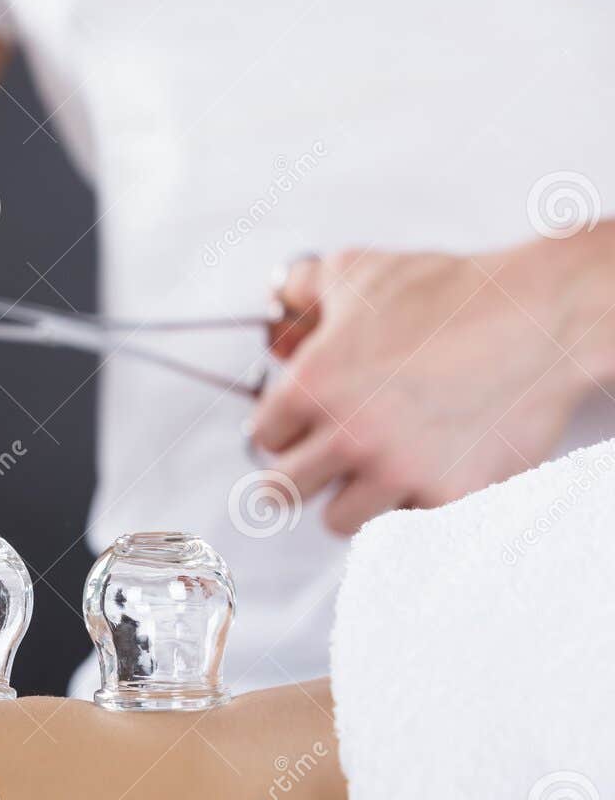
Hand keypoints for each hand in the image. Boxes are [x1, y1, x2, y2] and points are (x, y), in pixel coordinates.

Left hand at [248, 245, 595, 535]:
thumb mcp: (356, 272)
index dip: (283, 430)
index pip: (263, 438)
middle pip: (285, 490)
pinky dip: (412, 508)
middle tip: (327, 459)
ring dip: (355, 498)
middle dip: (304, 473)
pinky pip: (406, 527)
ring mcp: (399, 472)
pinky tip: (425, 475)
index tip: (300, 429)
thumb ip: (301, 289)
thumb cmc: (450, 293)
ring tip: (379, 468)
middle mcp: (349, 435)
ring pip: (341, 519)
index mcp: (313, 386)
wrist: (536, 317)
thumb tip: (277, 310)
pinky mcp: (450, 497)